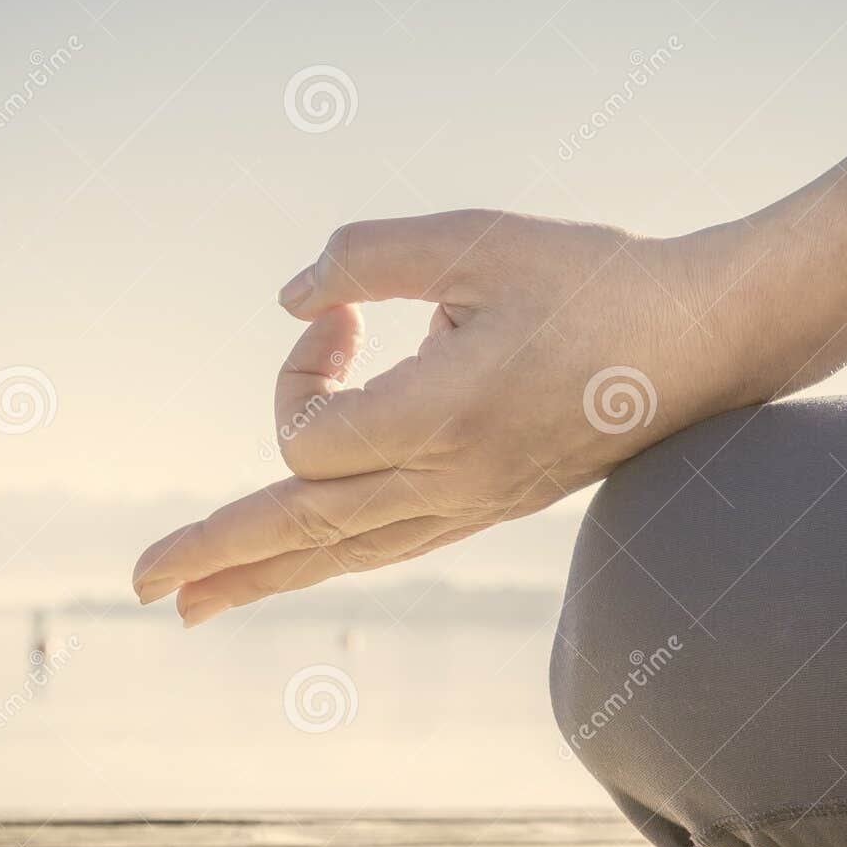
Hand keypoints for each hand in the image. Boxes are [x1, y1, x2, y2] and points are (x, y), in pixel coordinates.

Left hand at [131, 209, 761, 625]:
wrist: (705, 343)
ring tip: (196, 607)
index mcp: (445, 419)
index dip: (296, 372)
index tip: (341, 317)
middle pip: (303, 532)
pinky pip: (391, 548)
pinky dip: (331, 558)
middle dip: (215, 555)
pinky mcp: (492, 506)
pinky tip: (302, 564)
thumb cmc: (596, 280)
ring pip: (345, 557)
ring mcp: (475, 506)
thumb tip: (292, 299)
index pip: (309, 438)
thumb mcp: (476, 240)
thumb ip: (368, 258)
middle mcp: (452, 481)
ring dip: (262, 576)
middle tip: (141, 590)